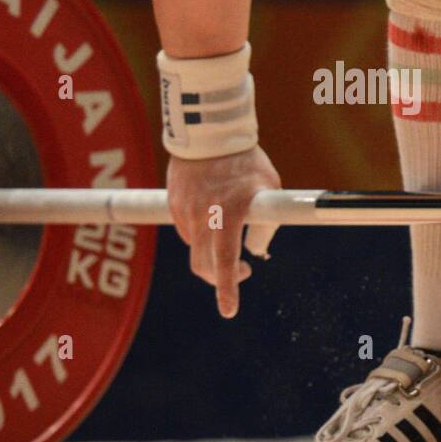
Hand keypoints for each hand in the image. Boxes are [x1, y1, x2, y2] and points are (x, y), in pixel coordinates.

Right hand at [165, 145, 281, 317]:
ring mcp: (184, 211)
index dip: (227, 288)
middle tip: (243, 273)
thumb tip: (255, 251)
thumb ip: (265, 223)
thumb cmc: (245, 159)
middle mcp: (202, 216)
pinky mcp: (172, 204)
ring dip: (211, 249)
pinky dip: (199, 231)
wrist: (209, 130)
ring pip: (194, 247)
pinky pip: (185, 229)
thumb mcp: (268, 188)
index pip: (226, 260)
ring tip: (229, 223)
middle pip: (202, 265)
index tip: (229, 311)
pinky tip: (211, 210)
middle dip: (218, 279)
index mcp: (228, 213)